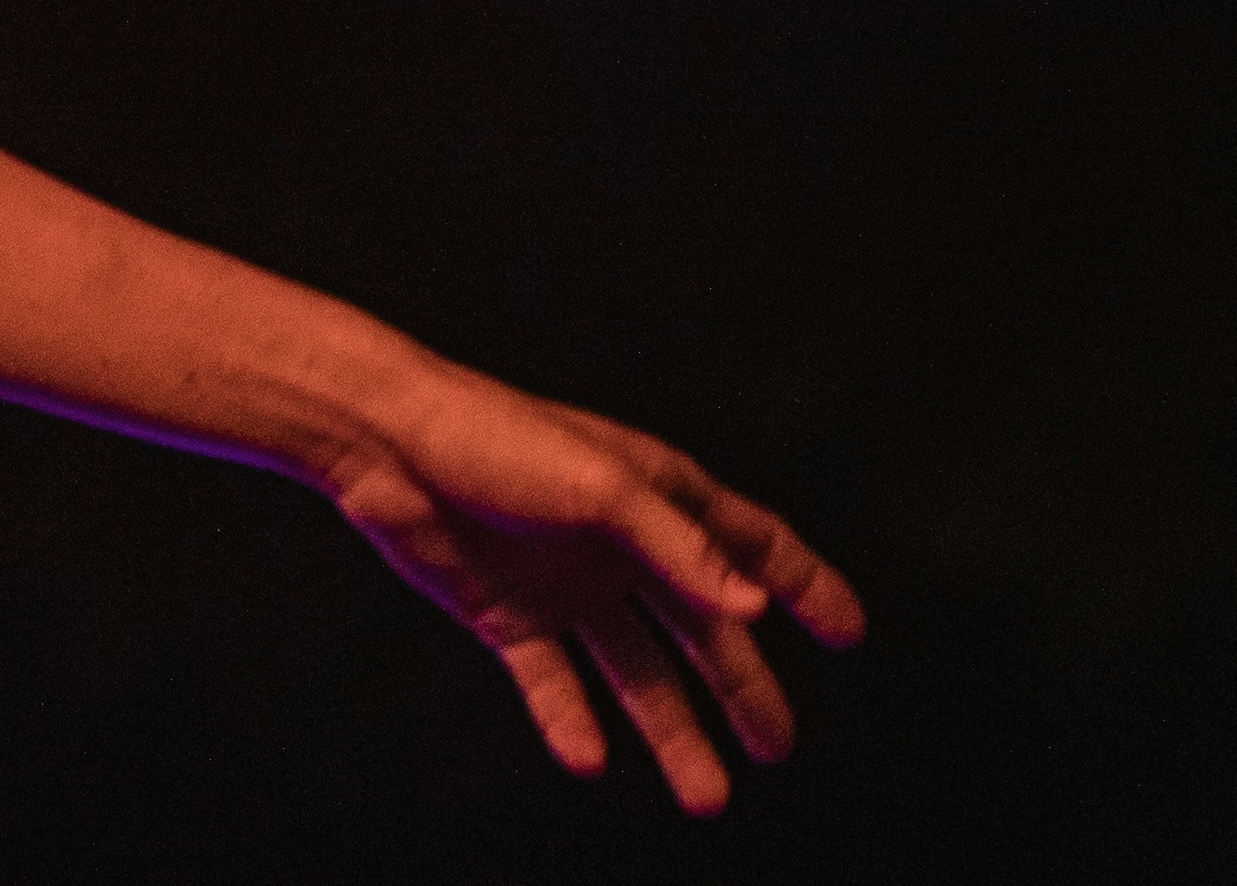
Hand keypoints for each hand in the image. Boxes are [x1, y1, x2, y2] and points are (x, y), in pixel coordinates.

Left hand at [312, 359, 860, 813]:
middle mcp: (620, 545)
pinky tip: (590, 758)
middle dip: (742, 686)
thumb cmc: (495, 439)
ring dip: (670, 731)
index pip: (751, 545)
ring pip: (636, 673)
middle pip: (701, 628)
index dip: (804, 584)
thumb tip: (754, 606)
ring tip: (705, 797)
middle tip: (776, 748)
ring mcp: (566, 584)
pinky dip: (572, 721)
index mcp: (657, 495)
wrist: (386, 446)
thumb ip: (679, 546)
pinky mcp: (509, 616)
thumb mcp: (600, 485)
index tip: (850, 632)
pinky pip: (554, 684)